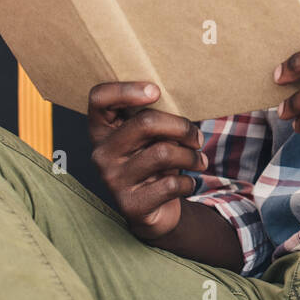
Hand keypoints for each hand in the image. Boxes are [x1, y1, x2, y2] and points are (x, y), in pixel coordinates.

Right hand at [87, 81, 206, 240]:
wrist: (154, 210)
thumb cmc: (154, 162)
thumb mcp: (151, 138)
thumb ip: (155, 120)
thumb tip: (178, 105)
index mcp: (102, 130)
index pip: (99, 98)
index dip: (126, 89)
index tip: (156, 91)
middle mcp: (101, 153)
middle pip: (145, 121)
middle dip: (182, 126)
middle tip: (197, 137)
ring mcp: (113, 180)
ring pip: (163, 152)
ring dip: (191, 156)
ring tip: (200, 160)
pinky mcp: (130, 205)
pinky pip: (170, 184)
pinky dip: (188, 182)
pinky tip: (188, 183)